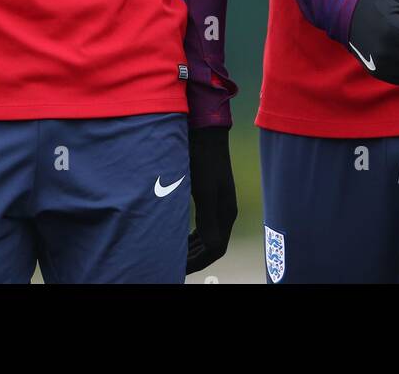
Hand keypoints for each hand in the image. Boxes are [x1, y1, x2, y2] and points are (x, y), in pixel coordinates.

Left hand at [187, 125, 236, 273]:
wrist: (205, 131)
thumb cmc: (203, 157)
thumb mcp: (203, 188)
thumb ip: (207, 217)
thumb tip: (212, 246)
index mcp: (226, 212)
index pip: (216, 249)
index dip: (198, 262)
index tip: (178, 267)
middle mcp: (225, 210)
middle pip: (213, 246)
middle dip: (194, 258)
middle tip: (173, 265)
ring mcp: (218, 203)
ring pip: (208, 236)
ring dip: (193, 248)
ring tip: (174, 255)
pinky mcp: (210, 196)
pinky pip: (204, 225)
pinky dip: (193, 236)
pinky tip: (180, 237)